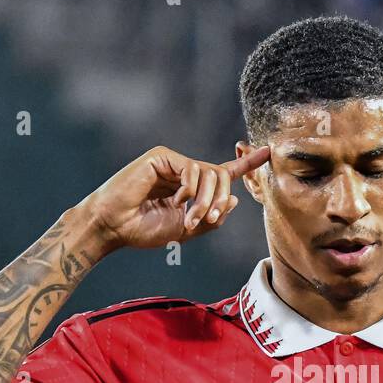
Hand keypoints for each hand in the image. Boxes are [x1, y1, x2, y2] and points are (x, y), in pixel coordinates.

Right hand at [79, 144, 270, 251]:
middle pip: (222, 176)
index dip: (245, 164)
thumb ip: (212, 217)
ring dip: (206, 201)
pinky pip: (193, 170)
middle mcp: (183, 172)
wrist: (115, 227)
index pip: (222, 174)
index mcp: (189, 188)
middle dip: (221, 200)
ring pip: (211, 174)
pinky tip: (176, 201)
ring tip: (190, 218)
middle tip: (210, 220)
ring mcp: (173, 162)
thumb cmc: (143, 229)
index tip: (267, 152)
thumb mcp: (185, 230)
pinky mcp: (162, 157)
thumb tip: (236, 199)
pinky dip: (191, 190)